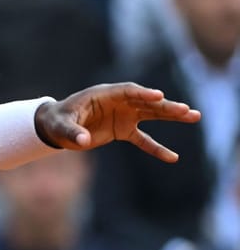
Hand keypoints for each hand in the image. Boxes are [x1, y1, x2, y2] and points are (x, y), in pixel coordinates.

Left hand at [35, 82, 199, 161]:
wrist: (56, 127)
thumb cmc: (57, 122)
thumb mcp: (60, 126)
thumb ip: (72, 132)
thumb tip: (82, 141)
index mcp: (104, 95)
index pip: (128, 91)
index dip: (143, 94)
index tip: (159, 97)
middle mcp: (118, 102)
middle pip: (146, 102)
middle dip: (166, 106)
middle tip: (186, 110)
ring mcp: (123, 115)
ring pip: (151, 115)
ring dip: (171, 117)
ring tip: (193, 116)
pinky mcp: (123, 130)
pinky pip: (143, 139)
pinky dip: (156, 148)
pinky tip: (172, 158)